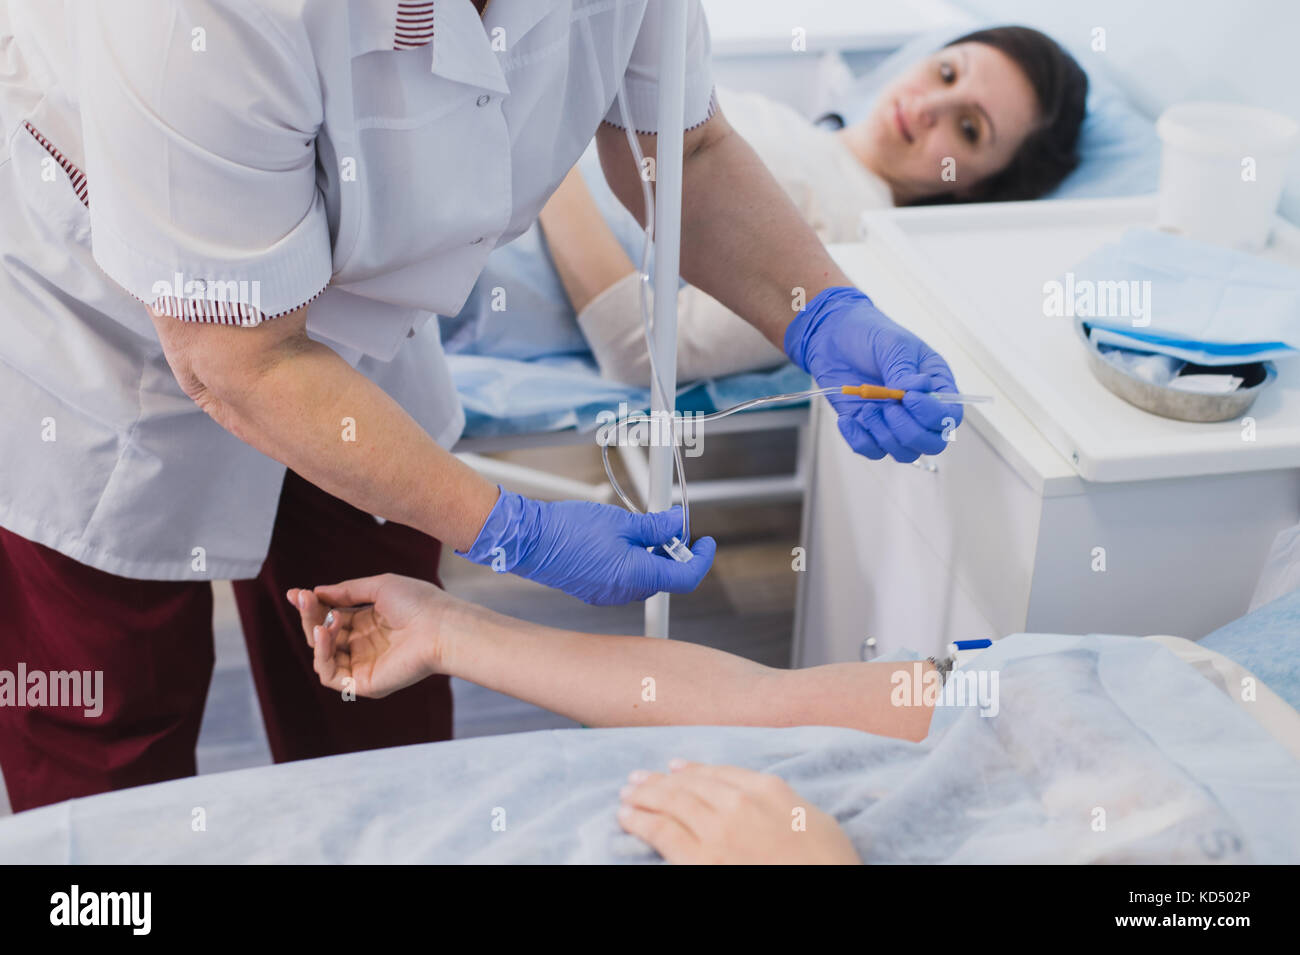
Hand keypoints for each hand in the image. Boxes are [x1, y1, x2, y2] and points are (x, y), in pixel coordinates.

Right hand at [285, 575, 447, 697]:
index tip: (295, 593)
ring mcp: (362, 665)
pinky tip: (326, 631)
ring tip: (324, 618)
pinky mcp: (364, 683)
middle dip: (310, 615)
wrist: (441, 626)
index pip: (331, 617)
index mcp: (368, 623)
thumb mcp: (379, 587)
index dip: (312, 606)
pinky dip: (321, 653)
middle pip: (323, 634)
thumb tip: (316, 591)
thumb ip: (347, 591)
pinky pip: (330, 674)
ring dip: (315, 633)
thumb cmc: (419, 603)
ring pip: (322, 654)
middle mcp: (363, 645)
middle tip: (302, 597)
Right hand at [457, 490, 715, 605]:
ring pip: (645, 579)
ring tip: (640, 529)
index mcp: (637, 575)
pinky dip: (632, 563)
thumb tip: (678, 525)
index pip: (685, 577)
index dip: (701, 559)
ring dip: (652, 557)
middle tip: (669, 526)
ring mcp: (608, 595)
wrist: (530, 541)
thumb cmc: (570, 529)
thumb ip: (656, 526)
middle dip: (673, 553)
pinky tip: (620, 542)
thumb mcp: (622, 521)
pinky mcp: (595, 591)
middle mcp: (624, 592)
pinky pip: (624, 580)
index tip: (705, 543)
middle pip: (666, 578)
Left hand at [617, 760, 861, 864]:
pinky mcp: (701, 858)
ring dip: (644, 796)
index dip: (691, 770)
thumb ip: (781, 800)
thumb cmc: (828, 860)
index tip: (675, 768)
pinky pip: (662, 831)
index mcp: (766, 788)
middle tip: (637, 779)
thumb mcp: (812, 817)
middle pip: (688, 784)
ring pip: (670, 802)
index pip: (718, 773)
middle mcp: (738, 802)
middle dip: (659, 781)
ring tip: (627, 795)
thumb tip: (764, 796)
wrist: (826, 884)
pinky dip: (639, 821)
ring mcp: (717, 829)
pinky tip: (626, 816)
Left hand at [785, 286, 962, 462]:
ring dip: (883, 435)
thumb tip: (918, 390)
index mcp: (935, 384)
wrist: (832, 337)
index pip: (950, 416)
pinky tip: (847, 419)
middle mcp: (919, 409)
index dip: (933, 416)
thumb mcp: (891, 344)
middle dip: (909, 432)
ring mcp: (895, 422)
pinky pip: (872, 451)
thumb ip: (904, 370)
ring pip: (903, 452)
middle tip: (887, 408)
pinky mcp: (870, 429)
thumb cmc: (869, 334)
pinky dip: (859, 440)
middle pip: (932, 443)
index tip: (908, 399)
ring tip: (866, 407)